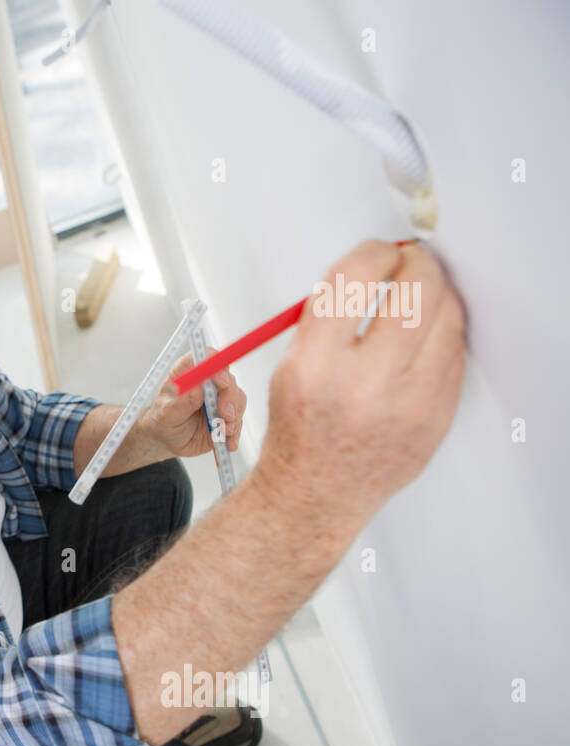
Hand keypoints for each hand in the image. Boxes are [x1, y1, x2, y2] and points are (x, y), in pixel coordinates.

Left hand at [139, 348, 246, 459]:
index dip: (216, 364)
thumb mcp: (166, 413)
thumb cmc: (162, 420)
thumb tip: (198, 390)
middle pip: (227, 380)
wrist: (167, 439)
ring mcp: (220, 398)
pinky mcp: (227, 415)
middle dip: (229, 398)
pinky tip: (229, 443)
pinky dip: (235, 433)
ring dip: (234, 417)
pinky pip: (237, 421)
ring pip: (237, 400)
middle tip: (225, 414)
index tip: (219, 380)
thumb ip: (182, 402)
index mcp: (189, 371)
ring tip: (224, 432)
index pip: (206, 357)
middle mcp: (208, 381)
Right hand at [252, 239, 465, 530]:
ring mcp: (408, 404)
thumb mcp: (291, 364)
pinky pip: (456, 355)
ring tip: (420, 296)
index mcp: (316, 366)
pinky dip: (443, 336)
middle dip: (416, 265)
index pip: (355, 278)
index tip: (379, 252)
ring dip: (436, 296)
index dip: (373, 252)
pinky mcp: (437, 418)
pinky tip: (425, 337)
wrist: (316, 491)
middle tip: (410, 263)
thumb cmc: (300, 431)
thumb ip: (328, 315)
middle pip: (415, 290)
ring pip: (447, 318)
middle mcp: (363, 385)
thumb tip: (372, 268)